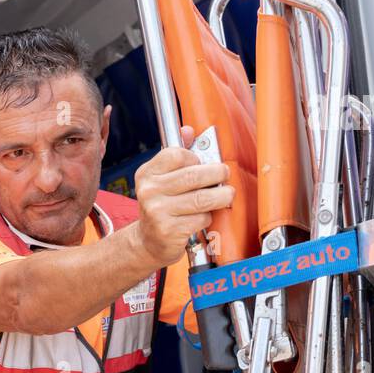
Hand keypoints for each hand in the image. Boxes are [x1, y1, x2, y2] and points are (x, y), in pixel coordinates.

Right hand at [133, 126, 234, 269]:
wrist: (148, 242)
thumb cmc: (161, 206)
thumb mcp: (162, 179)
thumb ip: (175, 155)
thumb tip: (188, 130)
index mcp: (146, 173)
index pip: (176, 155)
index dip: (196, 157)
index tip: (203, 163)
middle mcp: (148, 191)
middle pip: (193, 175)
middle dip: (217, 173)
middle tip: (225, 174)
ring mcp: (157, 212)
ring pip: (201, 198)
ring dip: (221, 196)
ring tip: (227, 195)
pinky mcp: (169, 231)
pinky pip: (200, 219)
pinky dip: (208, 218)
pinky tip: (203, 218)